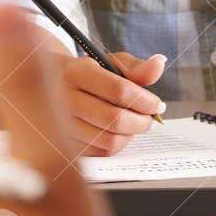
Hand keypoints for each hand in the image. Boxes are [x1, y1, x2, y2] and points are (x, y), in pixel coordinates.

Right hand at [45, 49, 167, 155]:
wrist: (56, 88)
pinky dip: (118, 144)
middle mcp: (64, 98)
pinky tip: (118, 131)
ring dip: (131, 134)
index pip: (119, 90)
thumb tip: (159, 63)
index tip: (157, 104)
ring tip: (133, 122)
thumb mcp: (112, 64)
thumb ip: (137, 67)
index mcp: (77, 72)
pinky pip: (102, 152)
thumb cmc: (91, 75)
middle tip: (148, 117)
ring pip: (110, 140)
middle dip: (142, 121)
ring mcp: (62, 124)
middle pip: (115, 119)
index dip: (145, 100)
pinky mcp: (67, 144)